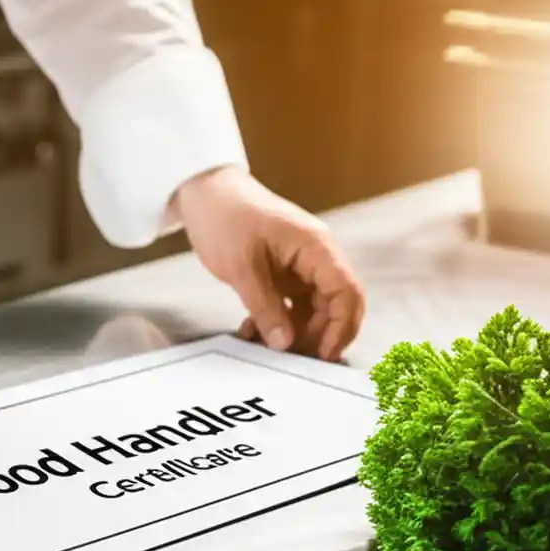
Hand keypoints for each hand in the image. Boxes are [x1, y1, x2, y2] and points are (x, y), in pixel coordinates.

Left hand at [173, 167, 364, 360]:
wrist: (203, 189)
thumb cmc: (224, 216)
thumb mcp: (241, 267)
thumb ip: (265, 307)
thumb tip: (286, 344)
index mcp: (316, 247)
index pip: (347, 292)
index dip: (341, 327)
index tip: (323, 355)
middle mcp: (315, 256)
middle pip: (334, 304)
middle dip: (317, 335)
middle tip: (292, 360)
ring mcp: (300, 264)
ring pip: (312, 308)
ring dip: (295, 332)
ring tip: (268, 349)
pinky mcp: (283, 271)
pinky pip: (291, 303)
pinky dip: (278, 320)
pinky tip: (255, 332)